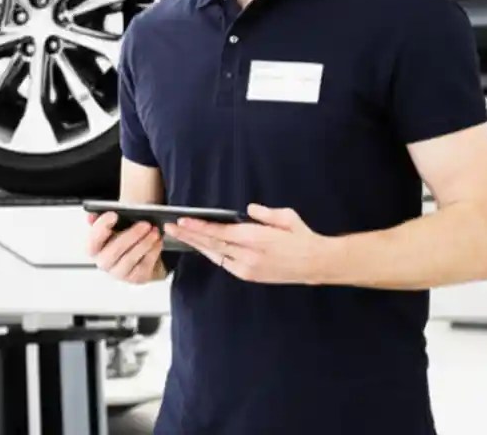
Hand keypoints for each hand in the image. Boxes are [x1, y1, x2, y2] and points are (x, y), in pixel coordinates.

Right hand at [86, 212, 165, 283]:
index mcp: (94, 248)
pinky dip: (152, 252)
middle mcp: (104, 263)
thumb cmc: (124, 238)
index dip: (101, 227)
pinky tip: (157, 242)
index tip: (114, 215)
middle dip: (131, 236)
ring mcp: (119, 273)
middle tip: (145, 224)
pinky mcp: (135, 278)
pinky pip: (143, 266)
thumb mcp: (115, 226)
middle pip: (113, 251)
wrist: (140, 255)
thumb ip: (104, 220)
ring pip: (130, 259)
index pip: (93, 240)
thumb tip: (91, 217)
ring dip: (144, 243)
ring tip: (154, 231)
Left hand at [164, 204, 327, 284]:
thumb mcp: (287, 217)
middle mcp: (249, 256)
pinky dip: (212, 254)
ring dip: (197, 245)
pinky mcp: (250, 276)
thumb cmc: (302, 238)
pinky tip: (202, 247)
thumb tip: (248, 210)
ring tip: (180, 236)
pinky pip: (224, 263)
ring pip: (216, 255)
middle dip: (190, 235)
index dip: (199, 227)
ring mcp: (248, 268)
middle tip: (170, 228)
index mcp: (257, 239)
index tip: (183, 221)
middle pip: (212, 245)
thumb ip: (265, 213)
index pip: (220, 232)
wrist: (316, 263)